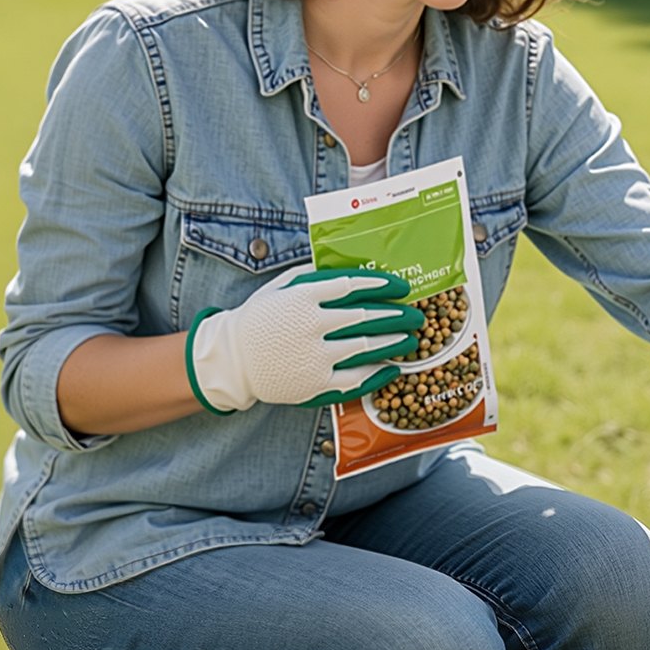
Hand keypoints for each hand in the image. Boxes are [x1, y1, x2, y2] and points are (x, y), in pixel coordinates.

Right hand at [187, 265, 421, 413]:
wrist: (232, 360)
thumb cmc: (258, 320)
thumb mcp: (279, 287)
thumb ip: (311, 276)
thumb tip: (347, 266)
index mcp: (303, 297)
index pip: (354, 285)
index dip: (383, 283)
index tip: (401, 285)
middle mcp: (312, 325)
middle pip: (367, 316)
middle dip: (398, 315)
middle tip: (417, 314)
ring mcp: (315, 357)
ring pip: (367, 347)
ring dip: (394, 342)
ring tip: (411, 339)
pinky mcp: (316, 384)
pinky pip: (356, 379)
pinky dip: (378, 374)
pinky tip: (392, 368)